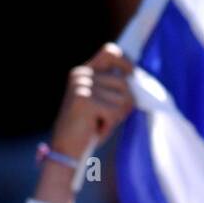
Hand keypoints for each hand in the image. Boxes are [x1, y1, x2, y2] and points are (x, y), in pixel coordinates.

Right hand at [49, 43, 133, 160]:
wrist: (65, 150)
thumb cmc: (86, 130)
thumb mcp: (101, 105)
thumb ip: (115, 91)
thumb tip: (139, 83)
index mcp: (84, 71)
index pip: (110, 52)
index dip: (126, 62)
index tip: (133, 74)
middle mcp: (82, 74)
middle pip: (123, 83)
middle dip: (124, 105)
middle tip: (109, 120)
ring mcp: (83, 85)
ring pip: (122, 99)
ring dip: (115, 118)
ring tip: (98, 124)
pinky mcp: (85, 100)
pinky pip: (114, 113)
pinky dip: (109, 126)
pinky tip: (95, 130)